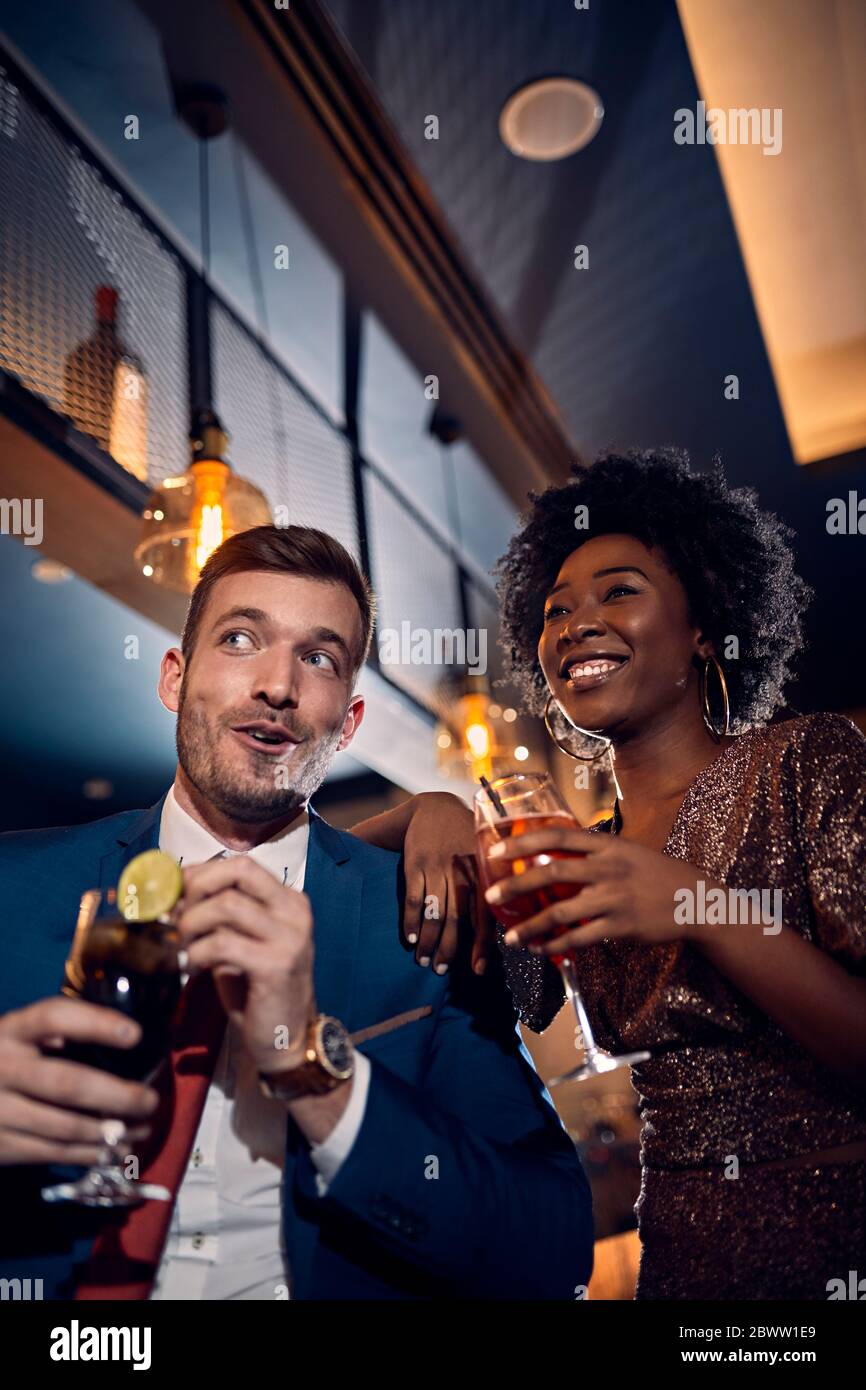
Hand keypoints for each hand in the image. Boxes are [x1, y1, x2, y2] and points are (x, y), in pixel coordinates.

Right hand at [0, 998, 158, 1167]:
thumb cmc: (3, 1059)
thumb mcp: (18, 1037)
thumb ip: (56, 1035)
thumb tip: (126, 1041)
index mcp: (11, 1031)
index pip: (53, 1017)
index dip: (96, 1024)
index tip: (135, 1034)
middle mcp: (2, 1068)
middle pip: (67, 1084)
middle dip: (117, 1096)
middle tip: (150, 1100)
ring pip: (64, 1127)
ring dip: (111, 1133)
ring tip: (142, 1128)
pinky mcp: (0, 1146)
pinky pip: (52, 1153)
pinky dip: (90, 1154)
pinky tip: (116, 1149)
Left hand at [177, 856, 316, 1074]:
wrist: (284, 1038)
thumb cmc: (256, 989)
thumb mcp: (237, 942)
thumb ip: (216, 915)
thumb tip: (170, 893)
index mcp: (288, 901)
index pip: (241, 865)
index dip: (201, 873)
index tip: (172, 892)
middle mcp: (294, 912)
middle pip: (239, 871)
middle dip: (197, 887)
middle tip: (176, 915)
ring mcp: (289, 937)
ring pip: (226, 905)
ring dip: (191, 923)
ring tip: (182, 946)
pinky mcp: (276, 965)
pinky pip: (221, 944)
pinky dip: (196, 952)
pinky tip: (191, 967)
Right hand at [402, 792, 494, 974]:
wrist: (436, 806)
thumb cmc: (467, 840)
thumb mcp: (487, 857)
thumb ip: (494, 887)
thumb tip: (509, 928)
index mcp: (484, 872)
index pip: (485, 914)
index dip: (481, 945)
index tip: (476, 970)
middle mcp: (462, 871)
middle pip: (456, 919)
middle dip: (448, 949)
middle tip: (441, 971)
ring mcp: (438, 866)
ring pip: (433, 912)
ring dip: (428, 941)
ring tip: (423, 961)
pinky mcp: (416, 862)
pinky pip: (413, 898)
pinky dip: (411, 921)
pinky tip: (411, 938)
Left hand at [483, 824, 710, 953]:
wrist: (694, 900)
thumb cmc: (655, 874)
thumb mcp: (627, 852)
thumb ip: (594, 853)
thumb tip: (554, 853)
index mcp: (607, 845)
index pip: (558, 836)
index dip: (524, 841)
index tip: (496, 849)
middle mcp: (608, 868)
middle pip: (551, 872)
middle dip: (516, 885)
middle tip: (492, 897)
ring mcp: (614, 898)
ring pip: (561, 912)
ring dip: (531, 926)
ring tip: (511, 937)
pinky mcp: (621, 926)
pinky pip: (580, 937)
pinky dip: (556, 945)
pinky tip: (541, 949)